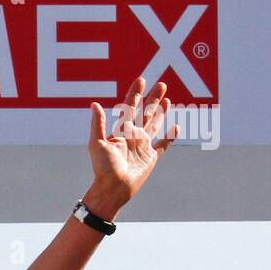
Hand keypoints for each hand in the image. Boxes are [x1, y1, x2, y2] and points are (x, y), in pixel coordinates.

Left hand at [87, 77, 178, 208]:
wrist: (113, 189)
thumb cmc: (103, 167)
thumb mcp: (96, 143)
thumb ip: (98, 124)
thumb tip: (94, 104)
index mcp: (121, 130)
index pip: (129, 107)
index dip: (135, 94)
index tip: (141, 80)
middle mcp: (133, 135)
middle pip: (145, 112)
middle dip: (153, 98)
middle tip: (162, 84)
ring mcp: (143, 145)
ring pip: (155, 124)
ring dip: (161, 112)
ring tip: (167, 99)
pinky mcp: (151, 157)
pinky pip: (163, 144)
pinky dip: (170, 136)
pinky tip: (176, 127)